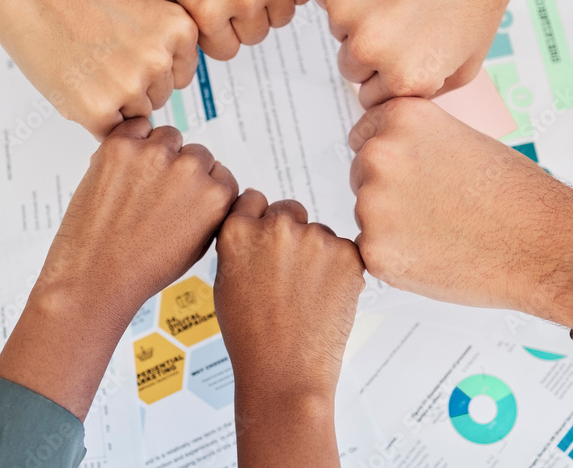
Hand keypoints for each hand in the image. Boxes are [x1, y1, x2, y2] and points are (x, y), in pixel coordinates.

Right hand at [0, 0, 198, 139]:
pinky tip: (77, 86)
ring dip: (113, 104)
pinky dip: (92, 118)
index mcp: (179, 29)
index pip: (180, 76)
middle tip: (99, 59)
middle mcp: (159, 58)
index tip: (127, 53)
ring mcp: (129, 85)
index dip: (152, 70)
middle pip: (158, 97)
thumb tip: (170, 83)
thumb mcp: (145, 9)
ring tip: (86, 69)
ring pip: (134, 117)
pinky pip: (108, 132)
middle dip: (132, 86)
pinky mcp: (96, 108)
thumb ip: (164, 46)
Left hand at [0, 118, 238, 417]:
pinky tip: (121, 171)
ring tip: (136, 185)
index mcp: (217, 195)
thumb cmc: (143, 269)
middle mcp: (191, 170)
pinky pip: (134, 127)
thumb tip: (208, 181)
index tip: (183, 198)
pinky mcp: (120, 146)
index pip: (220, 173)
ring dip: (156, 152)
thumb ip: (210, 208)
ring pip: (167, 136)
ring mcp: (155, 155)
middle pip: (195, 152)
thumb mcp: (199, 244)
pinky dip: (129, 142)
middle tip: (155, 195)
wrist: (94, 279)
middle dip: (179, 169)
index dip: (199, 186)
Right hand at [215, 190, 363, 466]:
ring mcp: (314, 238)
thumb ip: (240, 243)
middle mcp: (276, 226)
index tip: (265, 241)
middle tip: (289, 274)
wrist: (284, 372)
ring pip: (319, 231)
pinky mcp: (347, 253)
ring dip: (316, 252)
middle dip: (290, 233)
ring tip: (305, 295)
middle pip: (289, 210)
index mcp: (239, 230)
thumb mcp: (224, 280)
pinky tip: (324, 297)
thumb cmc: (251, 335)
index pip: (254, 200)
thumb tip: (257, 222)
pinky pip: (344, 249)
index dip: (260, 221)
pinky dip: (339, 268)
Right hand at [310, 0, 572, 108]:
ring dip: (358, 8)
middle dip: (372, 44)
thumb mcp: (466, 64)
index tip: (408, 44)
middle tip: (405, 9)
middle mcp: (369, 48)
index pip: (371, 95)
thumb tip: (388, 103)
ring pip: (337, 24)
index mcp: (403, 77)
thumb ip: (423, 92)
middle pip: (350, 64)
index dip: (389, 70)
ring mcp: (343, 6)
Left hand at [348, 97, 572, 374]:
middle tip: (437, 206)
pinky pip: (374, 253)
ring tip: (444, 229)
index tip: (416, 173)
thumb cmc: (515, 194)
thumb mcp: (460, 137)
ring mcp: (373, 205)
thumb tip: (382, 149)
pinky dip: (399, 258)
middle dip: (390, 191)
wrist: (544, 243)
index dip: (393, 159)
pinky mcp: (375, 251)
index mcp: (400, 119)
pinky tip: (437, 253)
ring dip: (393, 226)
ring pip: (367, 216)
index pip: (365, 135)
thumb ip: (413, 140)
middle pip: (361, 175)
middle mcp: (379, 155)